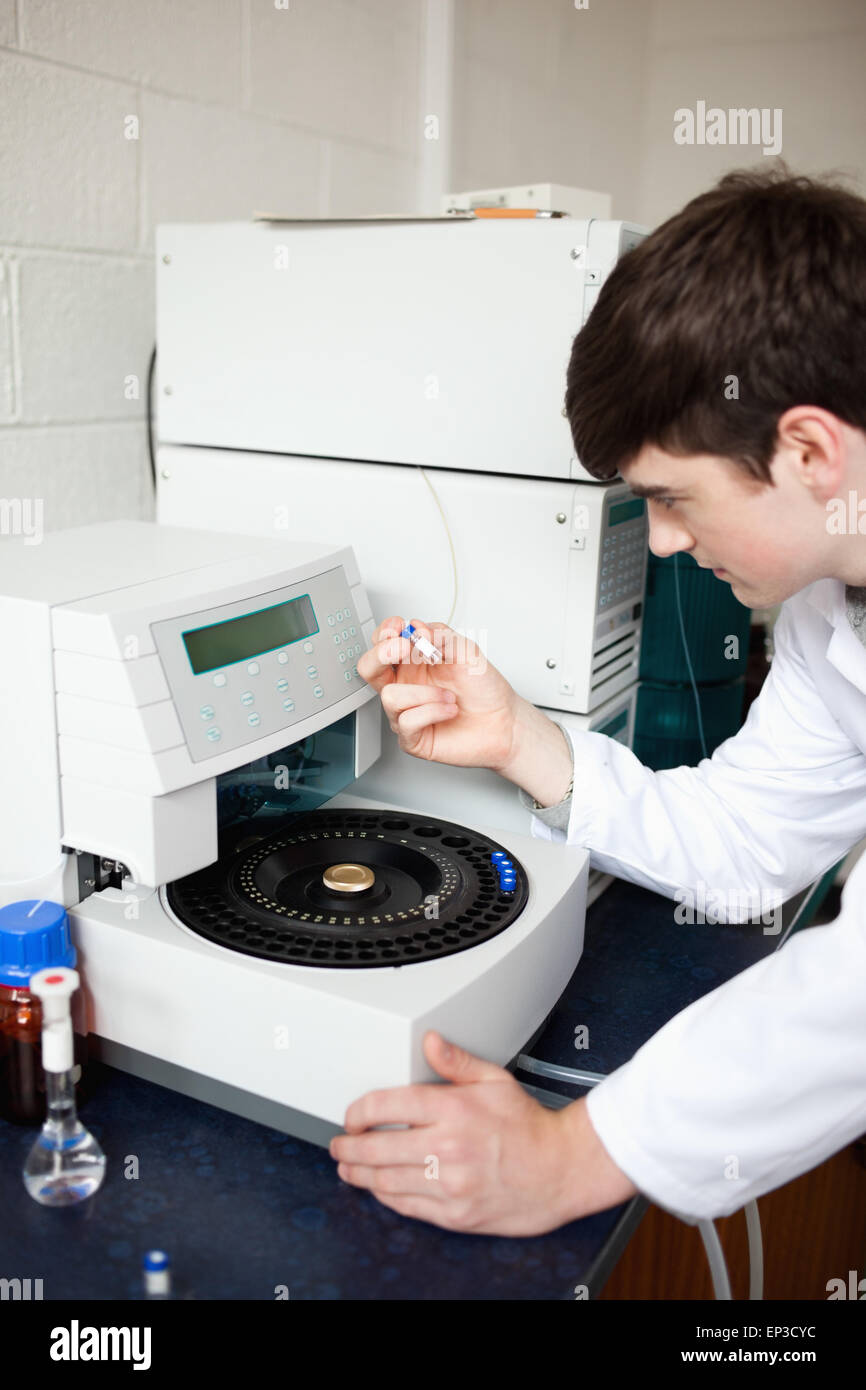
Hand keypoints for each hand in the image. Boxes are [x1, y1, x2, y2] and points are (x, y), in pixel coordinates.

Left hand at [329, 1031, 637, 1235]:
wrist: (560, 1170)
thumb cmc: (529, 1126)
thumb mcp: (495, 1080)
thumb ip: (456, 1061)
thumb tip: (429, 1041)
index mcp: (454, 1110)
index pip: (387, 1106)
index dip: (358, 1112)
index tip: (351, 1116)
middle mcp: (448, 1148)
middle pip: (377, 1149)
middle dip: (348, 1148)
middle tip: (339, 1145)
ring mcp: (450, 1184)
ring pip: (386, 1182)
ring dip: (360, 1176)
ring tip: (348, 1169)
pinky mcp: (455, 1214)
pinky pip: (408, 1207)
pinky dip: (386, 1198)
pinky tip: (379, 1189)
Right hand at [356, 616, 520, 771]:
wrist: (504, 723)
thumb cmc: (485, 690)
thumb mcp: (468, 652)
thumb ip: (442, 636)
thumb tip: (416, 629)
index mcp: (414, 662)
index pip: (383, 642)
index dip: (385, 632)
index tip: (401, 628)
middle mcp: (407, 685)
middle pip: (368, 667)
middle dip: (381, 654)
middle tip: (405, 649)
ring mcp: (406, 711)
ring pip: (390, 696)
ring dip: (424, 693)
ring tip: (449, 696)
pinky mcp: (412, 737)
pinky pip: (406, 722)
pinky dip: (432, 712)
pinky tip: (449, 710)